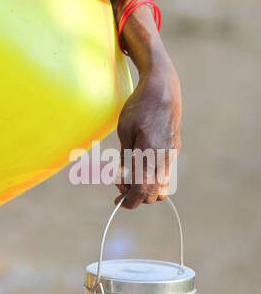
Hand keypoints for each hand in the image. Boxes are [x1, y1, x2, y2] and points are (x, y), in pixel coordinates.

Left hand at [113, 57, 181, 208]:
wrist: (163, 91)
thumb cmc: (139, 107)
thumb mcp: (124, 131)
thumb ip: (124, 157)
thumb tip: (123, 180)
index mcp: (149, 152)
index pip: (142, 189)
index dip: (130, 201)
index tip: (118, 202)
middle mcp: (164, 157)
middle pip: (153, 194)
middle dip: (136, 196)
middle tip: (119, 183)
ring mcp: (172, 154)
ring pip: (162, 186)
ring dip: (146, 188)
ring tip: (129, 174)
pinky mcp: (175, 150)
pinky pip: (165, 173)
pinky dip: (152, 178)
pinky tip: (140, 165)